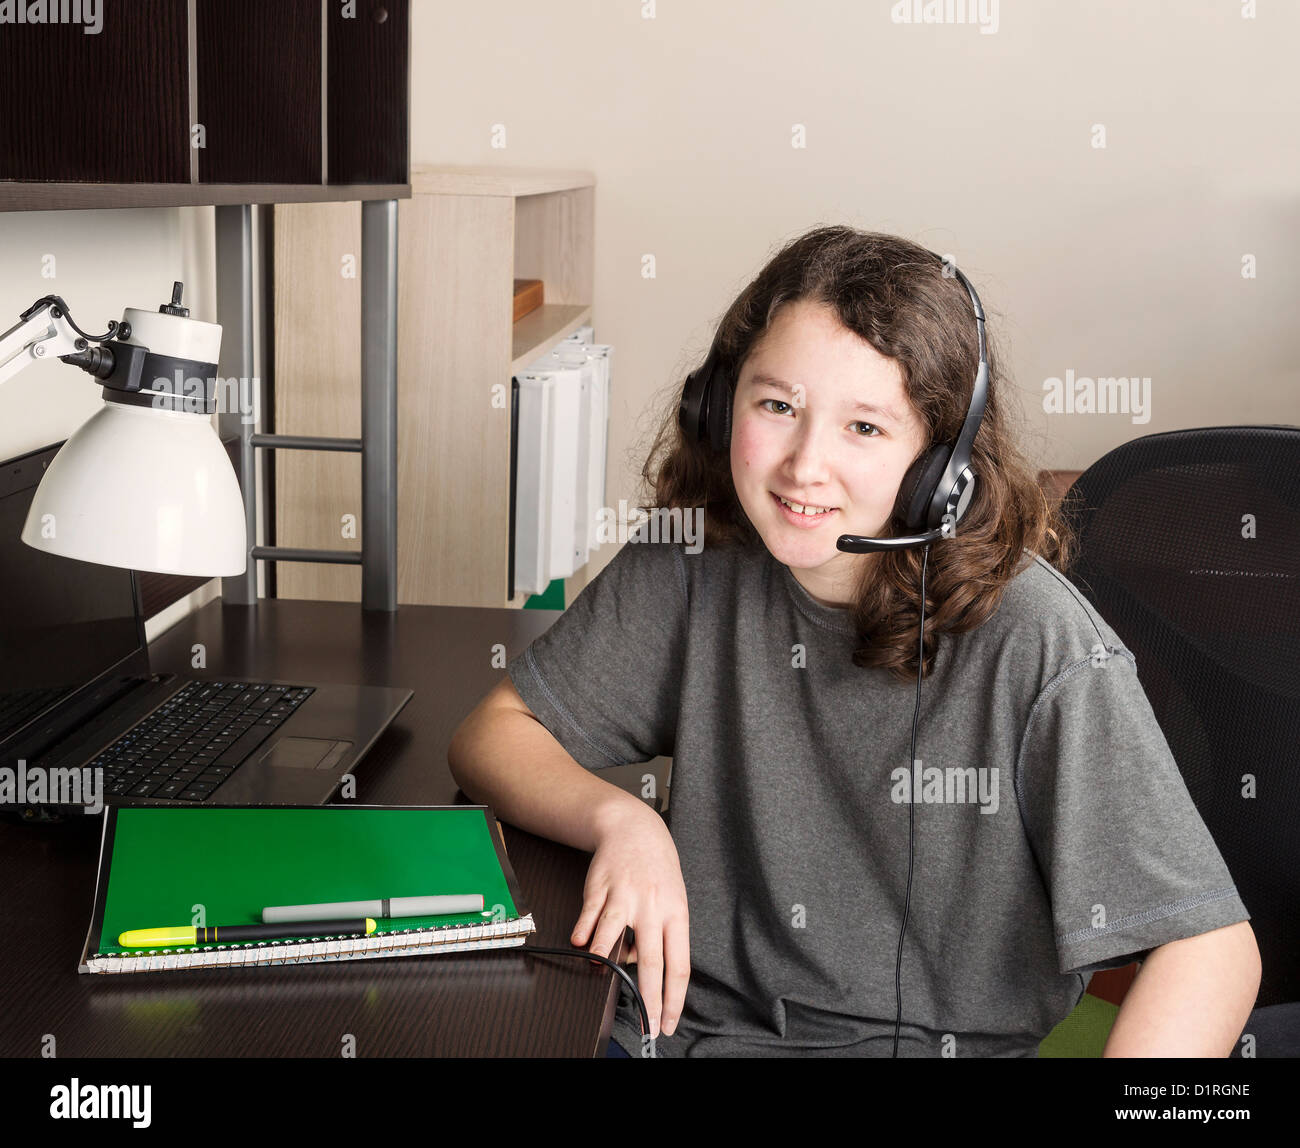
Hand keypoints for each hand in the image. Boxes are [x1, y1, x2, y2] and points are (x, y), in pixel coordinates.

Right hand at [571, 801, 689, 1039]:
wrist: (634, 828)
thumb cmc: (656, 869)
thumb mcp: (672, 899)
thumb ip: (660, 933)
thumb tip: (636, 964)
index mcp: (676, 913)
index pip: (679, 964)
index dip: (674, 998)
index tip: (667, 1022)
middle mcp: (653, 907)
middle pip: (652, 959)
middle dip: (648, 998)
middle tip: (646, 1023)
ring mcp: (625, 897)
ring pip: (614, 934)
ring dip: (603, 957)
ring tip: (597, 968)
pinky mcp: (600, 889)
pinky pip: (590, 916)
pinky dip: (583, 932)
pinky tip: (580, 942)